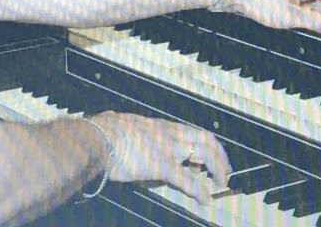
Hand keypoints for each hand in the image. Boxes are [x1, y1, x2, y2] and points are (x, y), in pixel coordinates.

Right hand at [89, 111, 230, 204]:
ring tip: (221, 182)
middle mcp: (168, 134)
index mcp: (159, 126)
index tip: (212, 155)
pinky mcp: (161, 165)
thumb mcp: (117, 123)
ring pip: (203, 152)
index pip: (192, 132)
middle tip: (225, 170)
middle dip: (220, 154)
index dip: (207, 144)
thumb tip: (111, 120)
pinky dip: (199, 190)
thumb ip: (122, 125)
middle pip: (205, 139)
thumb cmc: (100, 133)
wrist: (96, 138)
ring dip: (217, 168)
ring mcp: (167, 148)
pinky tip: (205, 199)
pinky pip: (186, 178)